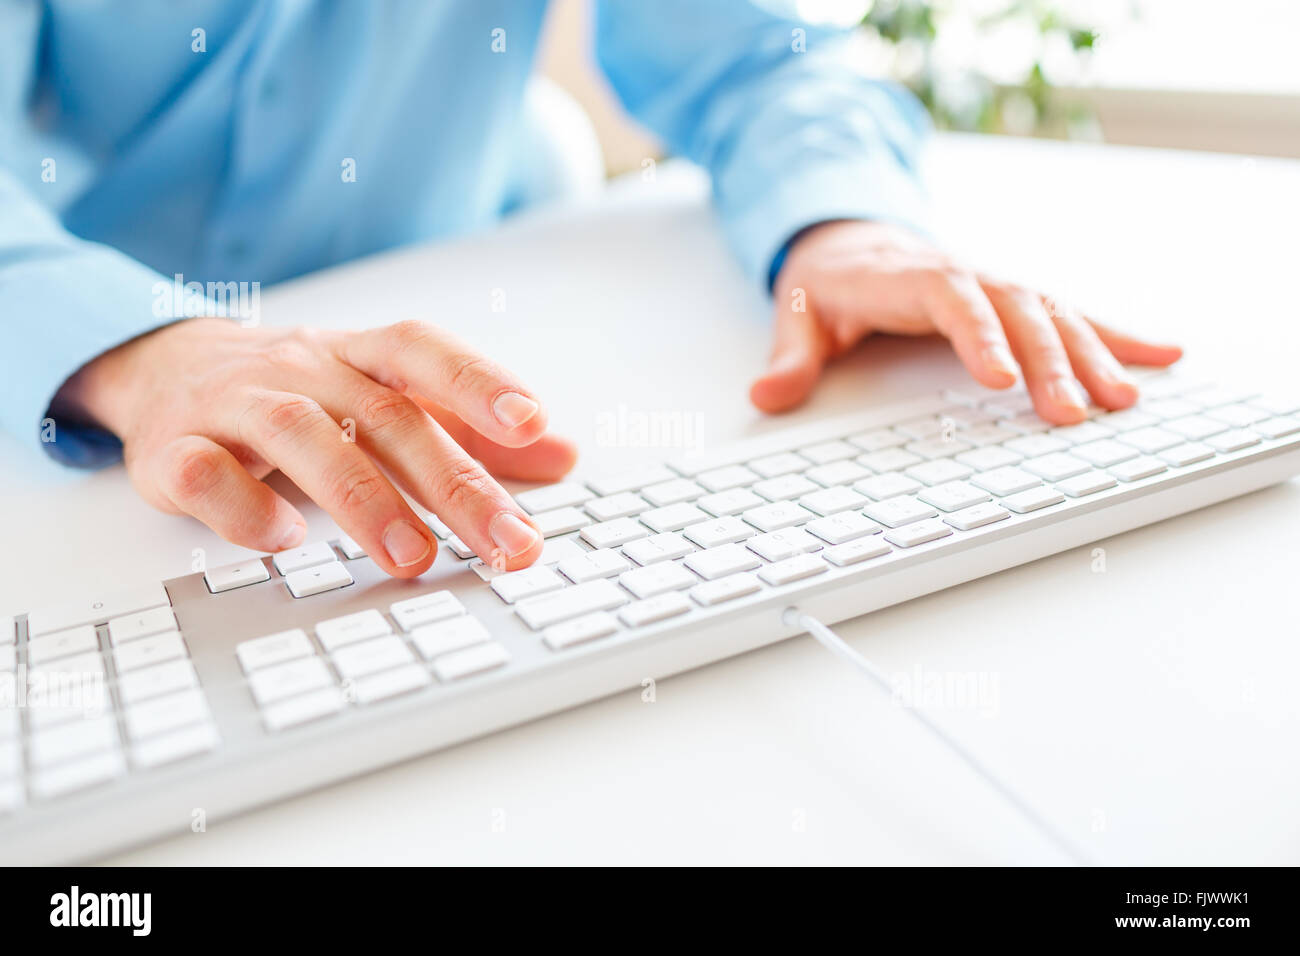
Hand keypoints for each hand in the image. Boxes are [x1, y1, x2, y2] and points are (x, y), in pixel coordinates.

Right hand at [53, 319, 577, 576]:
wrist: (164, 372)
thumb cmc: (301, 393)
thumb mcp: (386, 398)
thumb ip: (470, 428)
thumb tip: (563, 453)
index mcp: (358, 355)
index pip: (422, 351)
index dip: (477, 381)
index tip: (530, 423)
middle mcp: (301, 368)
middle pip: (384, 417)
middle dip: (452, 484)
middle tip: (507, 543)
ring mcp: (234, 405)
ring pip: (301, 437)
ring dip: (364, 500)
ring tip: (414, 558)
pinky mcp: (172, 450)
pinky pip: (205, 473)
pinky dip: (246, 507)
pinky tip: (287, 540)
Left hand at [752, 220, 1182, 421]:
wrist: (846, 241)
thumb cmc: (825, 286)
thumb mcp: (795, 318)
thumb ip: (788, 359)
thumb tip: (764, 396)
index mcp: (905, 276)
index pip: (949, 297)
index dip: (978, 333)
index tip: (1001, 378)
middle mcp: (960, 273)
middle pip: (1014, 307)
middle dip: (1048, 359)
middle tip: (1073, 414)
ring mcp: (992, 284)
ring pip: (1051, 311)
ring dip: (1091, 353)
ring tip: (1122, 400)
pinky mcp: (1012, 300)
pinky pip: (1067, 313)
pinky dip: (1114, 333)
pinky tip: (1159, 354)